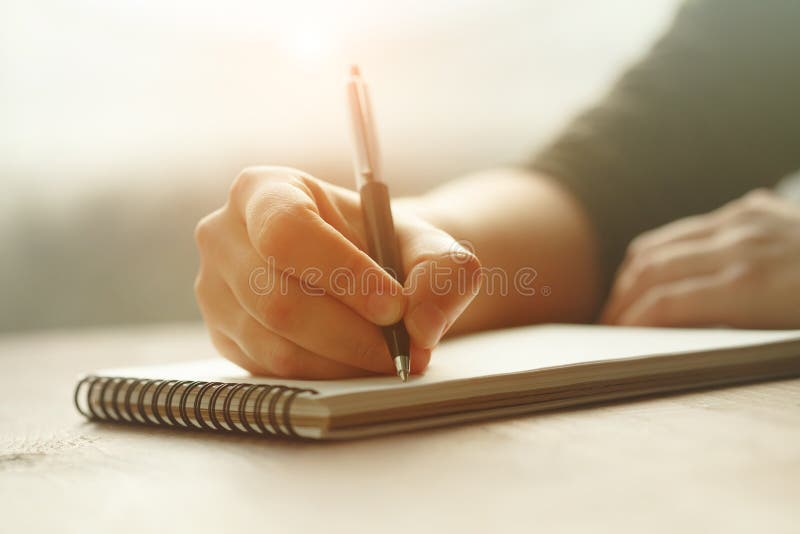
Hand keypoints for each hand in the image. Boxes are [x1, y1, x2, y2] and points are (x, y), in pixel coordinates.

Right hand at [194, 166, 480, 378]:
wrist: (364, 269)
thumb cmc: (386, 246)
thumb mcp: (427, 243)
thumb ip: (443, 271)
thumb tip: (420, 326)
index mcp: (263, 190)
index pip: (287, 232)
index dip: (342, 274)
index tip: (394, 306)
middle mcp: (224, 237)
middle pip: (278, 299)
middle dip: (351, 333)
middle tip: (402, 348)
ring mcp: (215, 290)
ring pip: (275, 345)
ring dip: (343, 361)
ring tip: (389, 357)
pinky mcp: (224, 336)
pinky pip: (272, 372)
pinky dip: (325, 376)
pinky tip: (357, 363)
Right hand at [601, 189, 799, 327]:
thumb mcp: (784, 336)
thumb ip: (725, 329)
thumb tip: (670, 334)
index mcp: (750, 286)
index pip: (664, 304)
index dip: (631, 324)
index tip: (615, 342)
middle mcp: (741, 245)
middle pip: (652, 269)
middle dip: (621, 301)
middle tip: (606, 325)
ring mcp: (745, 220)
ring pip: (661, 243)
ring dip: (632, 274)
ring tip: (623, 300)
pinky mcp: (753, 208)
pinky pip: (689, 227)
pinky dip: (663, 252)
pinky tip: (659, 273)